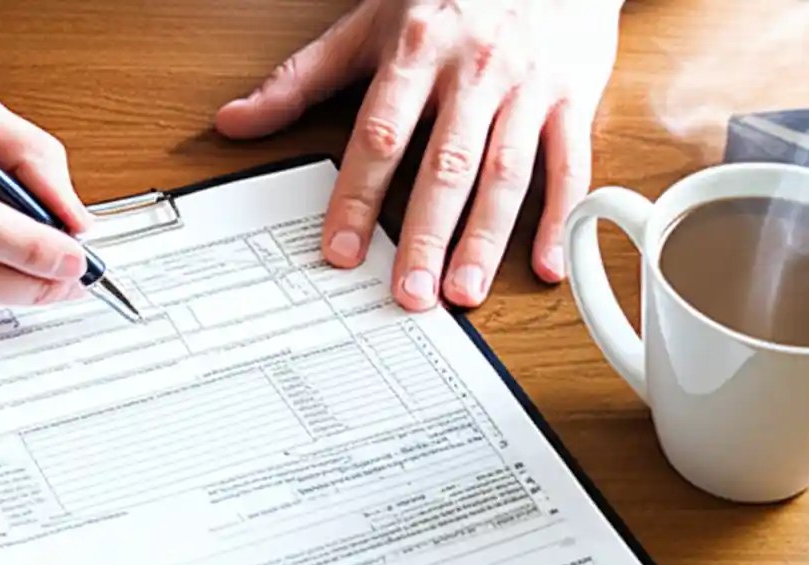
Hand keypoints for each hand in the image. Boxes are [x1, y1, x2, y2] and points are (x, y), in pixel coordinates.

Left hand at [216, 0, 622, 309]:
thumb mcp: (369, 22)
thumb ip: (301, 77)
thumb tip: (234, 121)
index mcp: (417, 48)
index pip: (381, 134)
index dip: (358, 196)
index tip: (342, 251)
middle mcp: (475, 67)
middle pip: (447, 163)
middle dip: (425, 234)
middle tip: (409, 293)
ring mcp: (528, 83)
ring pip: (508, 171)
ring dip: (486, 238)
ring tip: (463, 291)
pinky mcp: (574, 92)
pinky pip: (572, 162)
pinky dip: (564, 216)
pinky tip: (547, 264)